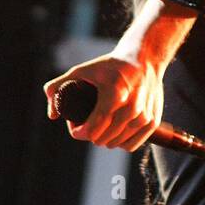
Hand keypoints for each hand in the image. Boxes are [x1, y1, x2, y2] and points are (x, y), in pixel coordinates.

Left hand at [43, 0, 195, 151]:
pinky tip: (115, 133)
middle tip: (87, 124)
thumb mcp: (82, 70)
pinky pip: (131, 145)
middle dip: (90, 135)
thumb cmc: (110, 65)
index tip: (75, 126)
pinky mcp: (152, 121)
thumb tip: (52, 115)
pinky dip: (121, 143)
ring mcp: (143, 116)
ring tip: (100, 127)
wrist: (145, 59)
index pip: (92, 130)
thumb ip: (58, 87)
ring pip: (116, 144)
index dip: (78, 132)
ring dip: (105, 140)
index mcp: (113, 96)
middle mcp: (131, 108)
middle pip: (102, 140)